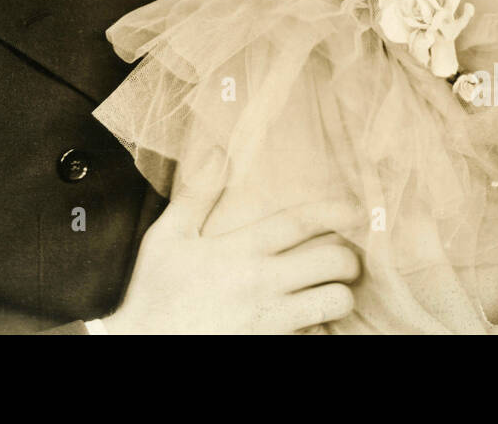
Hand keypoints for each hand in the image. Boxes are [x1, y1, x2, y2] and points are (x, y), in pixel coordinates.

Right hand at [104, 150, 363, 333]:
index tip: (356, 210)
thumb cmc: (153, 292)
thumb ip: (197, 194)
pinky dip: (322, 330)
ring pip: (335, 302)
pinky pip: (317, 336)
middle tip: (345, 256)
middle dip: (350, 257)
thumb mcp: (167, 237)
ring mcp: (271, 320)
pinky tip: (312, 324)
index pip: (301, 221)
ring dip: (340, 294)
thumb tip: (220, 152)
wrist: (142, 346)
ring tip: (332, 289)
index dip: (336, 211)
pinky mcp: (273, 346)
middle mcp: (263, 283)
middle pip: (332, 261)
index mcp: (240, 249)